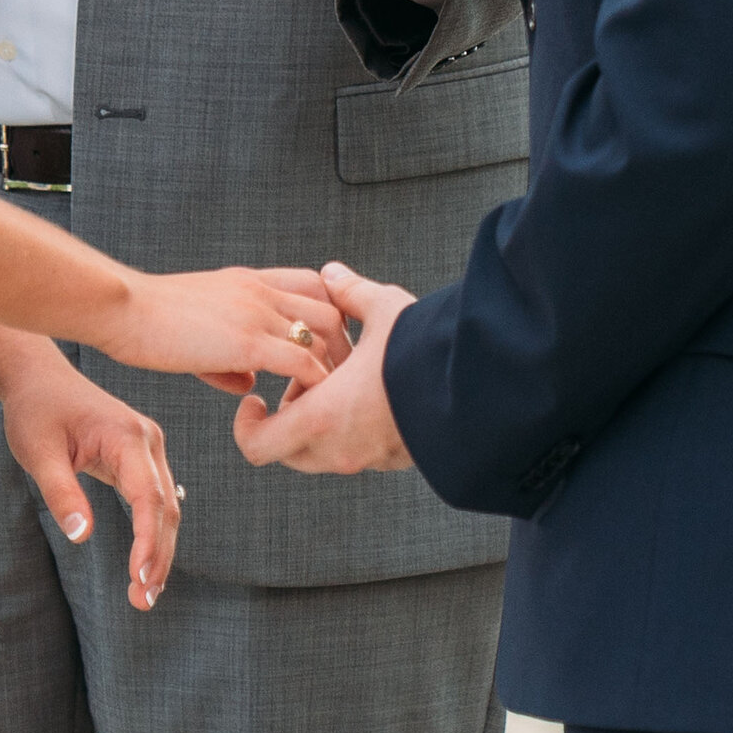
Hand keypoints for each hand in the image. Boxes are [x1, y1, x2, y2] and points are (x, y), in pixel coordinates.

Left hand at [0, 327, 179, 610]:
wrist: (38, 377)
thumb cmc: (35, 411)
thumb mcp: (38, 453)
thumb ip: (61, 493)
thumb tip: (81, 536)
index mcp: (127, 436)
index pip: (149, 498)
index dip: (148, 542)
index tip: (138, 578)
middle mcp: (148, 440)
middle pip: (165, 509)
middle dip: (158, 558)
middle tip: (142, 602)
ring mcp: (148, 447)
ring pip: (165, 508)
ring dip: (159, 551)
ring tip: (143, 595)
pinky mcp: (140, 456)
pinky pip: (155, 500)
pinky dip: (152, 534)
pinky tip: (144, 565)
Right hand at [91, 268, 349, 395]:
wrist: (122, 308)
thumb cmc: (148, 319)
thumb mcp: (199, 324)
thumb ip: (231, 352)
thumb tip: (252, 383)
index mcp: (250, 281)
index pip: (315, 284)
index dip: (327, 318)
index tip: (323, 350)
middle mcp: (261, 291)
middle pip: (331, 309)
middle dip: (340, 347)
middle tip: (332, 381)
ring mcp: (257, 313)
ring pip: (326, 332)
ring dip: (330, 367)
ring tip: (317, 397)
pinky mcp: (246, 342)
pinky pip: (301, 364)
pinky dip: (310, 386)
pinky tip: (296, 406)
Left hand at [233, 263, 416, 473]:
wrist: (485, 388)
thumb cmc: (425, 350)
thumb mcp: (384, 310)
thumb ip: (350, 293)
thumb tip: (332, 273)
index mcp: (321, 418)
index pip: (257, 445)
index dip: (247, 424)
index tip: (257, 397)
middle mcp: (340, 450)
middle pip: (288, 450)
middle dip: (288, 416)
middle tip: (305, 380)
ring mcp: (370, 460)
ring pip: (325, 452)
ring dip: (322, 422)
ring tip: (344, 381)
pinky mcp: (398, 460)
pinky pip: (360, 452)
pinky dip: (354, 430)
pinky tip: (375, 395)